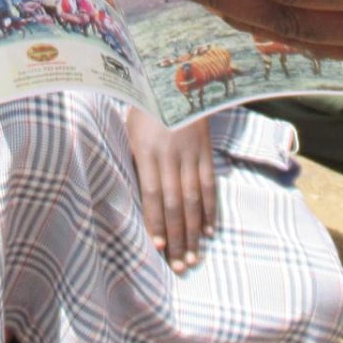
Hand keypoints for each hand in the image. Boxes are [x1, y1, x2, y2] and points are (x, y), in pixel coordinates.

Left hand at [124, 107, 216, 272]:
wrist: (175, 78)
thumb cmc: (144, 106)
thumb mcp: (131, 130)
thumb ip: (136, 162)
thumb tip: (138, 198)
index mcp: (146, 150)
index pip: (152, 194)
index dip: (156, 222)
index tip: (159, 248)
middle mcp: (170, 155)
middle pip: (174, 203)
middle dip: (177, 237)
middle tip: (180, 265)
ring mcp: (190, 154)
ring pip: (194, 199)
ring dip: (194, 231)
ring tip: (194, 256)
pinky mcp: (205, 151)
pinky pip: (209, 185)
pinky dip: (210, 209)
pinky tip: (210, 230)